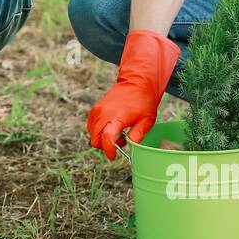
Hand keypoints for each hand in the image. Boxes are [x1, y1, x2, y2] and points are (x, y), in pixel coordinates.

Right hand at [86, 30, 180, 159]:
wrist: (137, 82)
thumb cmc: (144, 101)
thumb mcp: (147, 121)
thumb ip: (138, 135)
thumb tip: (130, 145)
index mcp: (117, 117)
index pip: (106, 138)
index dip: (109, 150)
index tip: (114, 156)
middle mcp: (104, 113)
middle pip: (95, 139)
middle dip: (105, 146)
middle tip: (119, 143)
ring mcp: (98, 110)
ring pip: (92, 133)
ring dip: (101, 138)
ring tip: (117, 133)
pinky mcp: (96, 108)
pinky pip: (91, 125)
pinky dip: (98, 131)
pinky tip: (111, 127)